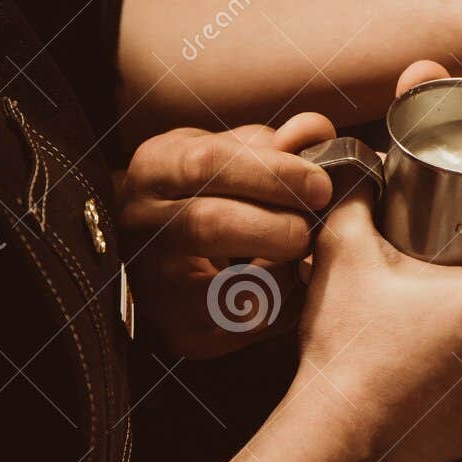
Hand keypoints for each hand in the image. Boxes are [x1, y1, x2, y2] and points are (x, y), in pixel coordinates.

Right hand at [117, 115, 333, 358]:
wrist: (168, 252)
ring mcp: (155, 283)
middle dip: (280, 224)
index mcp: (154, 169)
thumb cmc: (213, 190)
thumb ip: (280, 141)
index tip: (321, 184)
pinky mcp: (181, 330)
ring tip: (304, 252)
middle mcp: (141, 226)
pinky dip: (282, 301)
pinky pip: (243, 322)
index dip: (273, 173)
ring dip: (284, 268)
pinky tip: (291, 281)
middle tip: (315, 224)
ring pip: (224, 283)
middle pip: (210, 224)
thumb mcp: (235, 151)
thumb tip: (314, 132)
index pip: (208, 164)